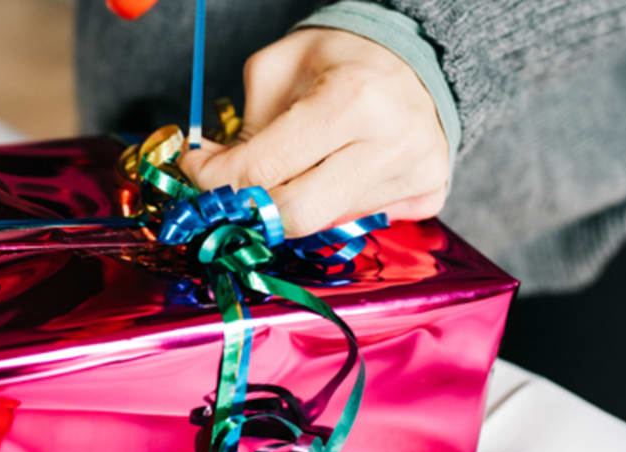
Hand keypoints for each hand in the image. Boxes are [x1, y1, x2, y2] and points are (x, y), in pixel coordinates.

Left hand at [179, 28, 448, 237]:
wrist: (419, 57)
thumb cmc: (341, 59)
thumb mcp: (279, 70)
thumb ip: (244, 127)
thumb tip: (212, 178)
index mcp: (352, 100)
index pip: (265, 170)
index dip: (216, 179)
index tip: (196, 171)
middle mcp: (391, 144)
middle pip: (297, 216)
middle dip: (251, 209)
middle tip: (231, 191)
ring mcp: (416, 174)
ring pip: (325, 221)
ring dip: (295, 200)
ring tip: (296, 166)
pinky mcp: (429, 194)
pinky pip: (360, 221)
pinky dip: (334, 203)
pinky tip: (341, 170)